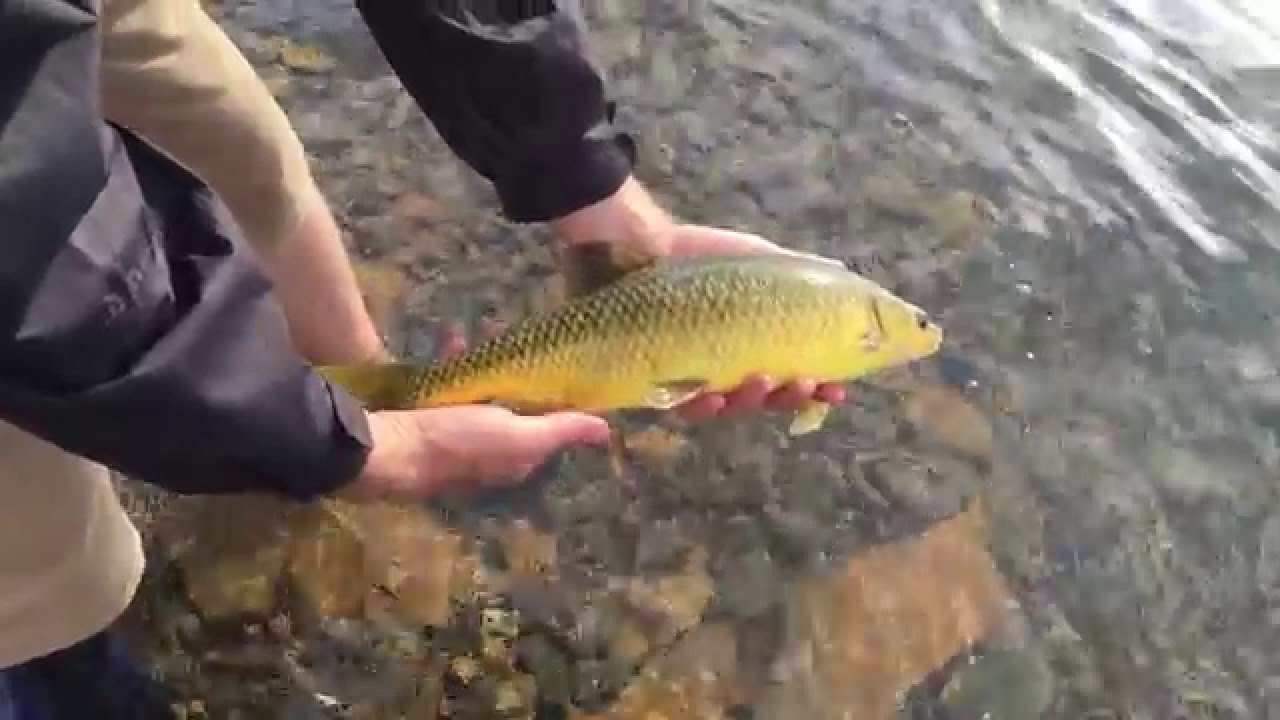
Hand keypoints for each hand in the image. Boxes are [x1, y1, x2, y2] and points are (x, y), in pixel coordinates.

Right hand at [343, 322, 609, 501]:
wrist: (387, 449)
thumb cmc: (458, 444)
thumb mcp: (518, 436)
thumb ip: (559, 429)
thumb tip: (606, 431)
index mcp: (515, 457)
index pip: (545, 424)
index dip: (553, 393)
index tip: (558, 358)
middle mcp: (491, 448)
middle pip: (513, 404)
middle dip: (518, 369)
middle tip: (517, 332)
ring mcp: (459, 434)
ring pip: (483, 392)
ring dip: (487, 359)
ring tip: (486, 327)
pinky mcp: (431, 420)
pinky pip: (451, 387)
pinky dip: (456, 363)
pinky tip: (453, 338)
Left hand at [551, 176, 847, 421]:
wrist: (633, 242)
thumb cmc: (695, 253)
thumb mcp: (752, 256)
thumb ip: (793, 269)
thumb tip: (843, 274)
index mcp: (747, 344)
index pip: (787, 376)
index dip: (814, 389)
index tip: (838, 392)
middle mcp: (721, 365)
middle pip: (761, 399)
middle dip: (786, 399)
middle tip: (804, 386)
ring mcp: (688, 374)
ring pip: (725, 407)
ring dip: (749, 402)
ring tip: (761, 383)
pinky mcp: (653, 379)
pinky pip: (679, 404)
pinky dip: (698, 404)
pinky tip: (711, 395)